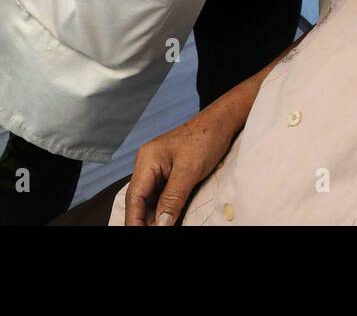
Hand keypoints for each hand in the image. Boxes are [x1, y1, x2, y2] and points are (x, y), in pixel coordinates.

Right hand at [124, 107, 241, 225]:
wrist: (222, 122)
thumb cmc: (206, 138)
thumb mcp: (189, 171)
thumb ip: (172, 199)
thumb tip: (160, 224)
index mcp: (146, 160)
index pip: (134, 196)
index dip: (134, 219)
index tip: (138, 234)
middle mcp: (148, 164)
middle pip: (139, 200)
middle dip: (143, 220)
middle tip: (154, 233)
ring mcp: (158, 168)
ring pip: (150, 199)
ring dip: (154, 216)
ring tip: (161, 228)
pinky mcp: (170, 172)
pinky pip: (162, 195)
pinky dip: (164, 209)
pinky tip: (168, 220)